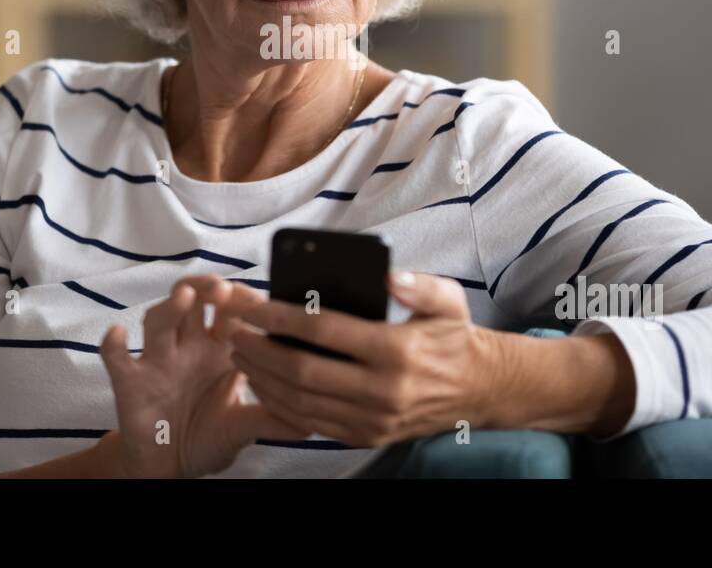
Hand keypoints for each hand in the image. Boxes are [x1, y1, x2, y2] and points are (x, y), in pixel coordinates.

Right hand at [99, 275, 312, 477]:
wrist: (168, 467)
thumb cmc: (207, 435)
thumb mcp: (244, 427)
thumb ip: (273, 419)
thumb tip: (314, 421)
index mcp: (221, 349)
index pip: (233, 310)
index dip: (243, 300)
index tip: (260, 300)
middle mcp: (189, 346)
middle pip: (193, 300)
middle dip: (205, 287)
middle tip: (221, 288)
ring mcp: (158, 360)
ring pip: (159, 321)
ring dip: (170, 307)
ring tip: (184, 298)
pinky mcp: (130, 381)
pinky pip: (116, 357)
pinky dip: (113, 345)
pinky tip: (118, 335)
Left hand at [213, 271, 498, 447]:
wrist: (478, 389)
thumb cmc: (454, 337)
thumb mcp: (449, 300)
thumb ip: (418, 286)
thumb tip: (385, 276)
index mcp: (396, 350)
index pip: (323, 330)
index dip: (279, 315)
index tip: (249, 303)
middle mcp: (382, 390)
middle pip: (302, 369)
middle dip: (259, 348)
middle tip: (233, 331)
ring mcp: (373, 419)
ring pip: (300, 401)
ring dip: (262, 377)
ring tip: (240, 353)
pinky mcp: (367, 436)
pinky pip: (312, 423)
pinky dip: (280, 404)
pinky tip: (263, 382)